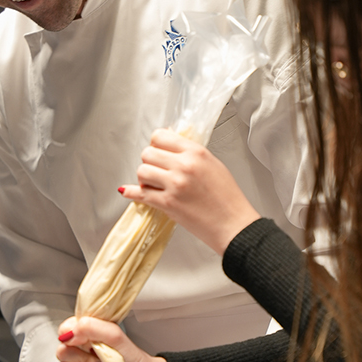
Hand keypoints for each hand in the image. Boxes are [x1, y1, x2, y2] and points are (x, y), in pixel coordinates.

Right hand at [56, 316, 168, 361]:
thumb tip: (70, 331)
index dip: (68, 334)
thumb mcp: (118, 338)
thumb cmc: (134, 361)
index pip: (66, 328)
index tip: (79, 340)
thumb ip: (94, 328)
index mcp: (89, 334)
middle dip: (82, 360)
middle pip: (62, 351)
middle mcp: (81, 351)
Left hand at [120, 129, 259, 254]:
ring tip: (154, 184)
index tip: (158, 150)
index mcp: (196, 152)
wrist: (233, 225)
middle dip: (150, 161)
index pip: (161, 136)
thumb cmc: (228, 198)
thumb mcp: (213, 165)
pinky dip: (131, 192)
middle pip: (148, 153)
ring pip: (142, 171)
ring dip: (145, 178)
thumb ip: (191, 154)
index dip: (157, 144)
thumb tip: (171, 146)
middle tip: (156, 170)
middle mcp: (184, 165)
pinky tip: (128, 191)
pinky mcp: (168, 203)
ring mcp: (174, 184)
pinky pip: (140, 194)